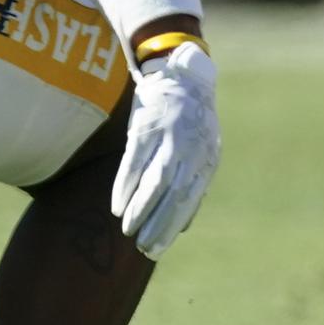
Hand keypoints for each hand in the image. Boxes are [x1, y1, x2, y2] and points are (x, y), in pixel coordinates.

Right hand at [111, 39, 218, 259]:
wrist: (181, 75)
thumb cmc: (189, 121)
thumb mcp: (201, 151)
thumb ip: (192, 185)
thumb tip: (184, 225)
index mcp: (206, 158)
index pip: (190, 199)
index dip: (172, 225)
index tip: (156, 249)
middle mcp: (192, 149)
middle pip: (175, 194)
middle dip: (158, 224)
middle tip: (142, 248)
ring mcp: (170, 137)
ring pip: (157, 180)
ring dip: (141, 208)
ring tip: (128, 230)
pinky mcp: (148, 125)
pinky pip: (136, 161)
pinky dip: (126, 185)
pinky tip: (117, 205)